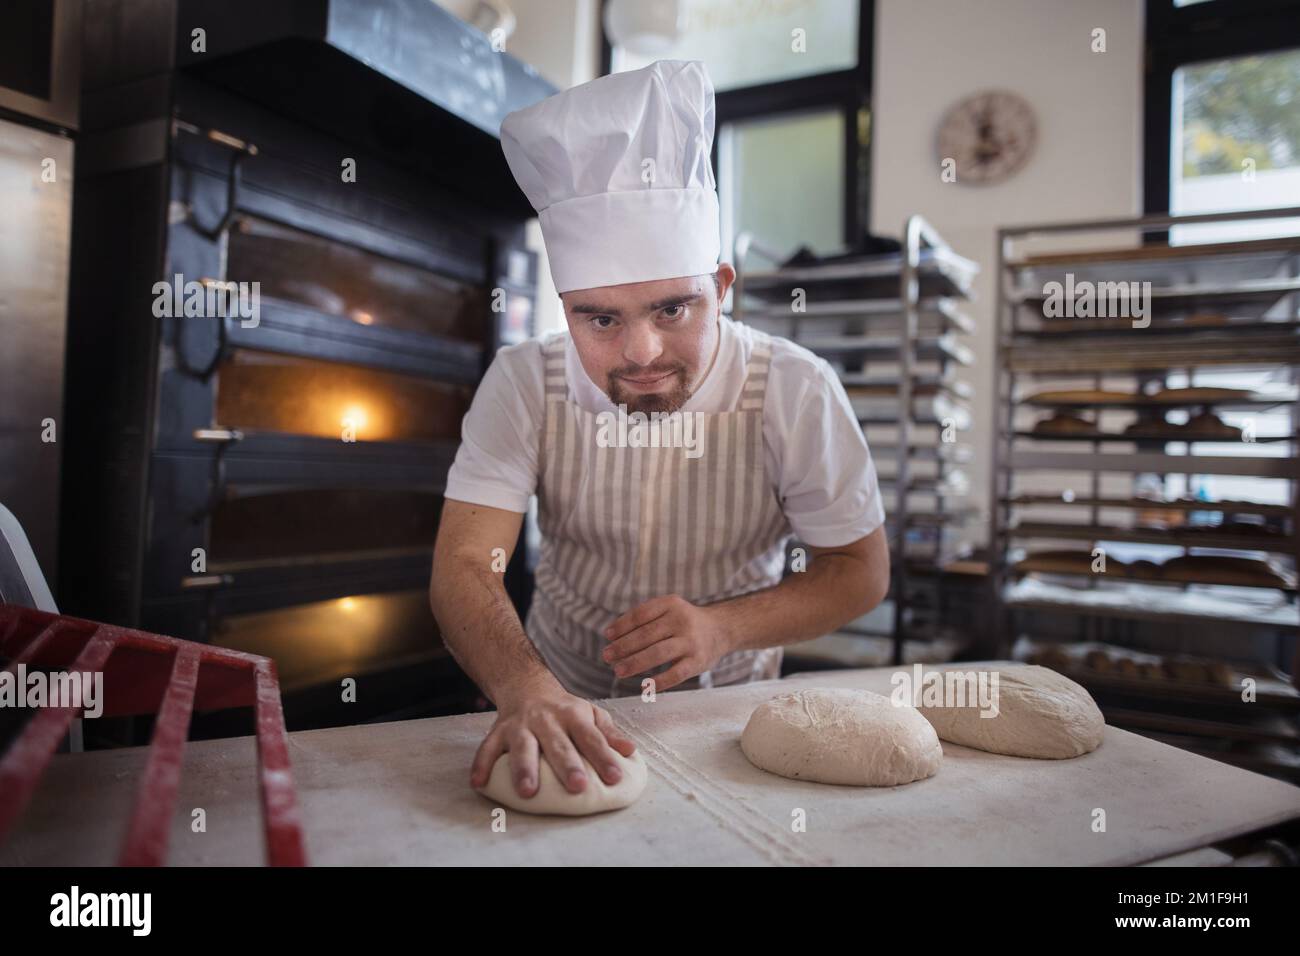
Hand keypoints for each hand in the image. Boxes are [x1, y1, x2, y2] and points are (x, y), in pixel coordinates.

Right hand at [469, 676, 635, 798]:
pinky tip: (479, 783)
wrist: (527, 686)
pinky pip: (487, 748)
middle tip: (578, 786)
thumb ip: (608, 733)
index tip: (615, 777)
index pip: (591, 738)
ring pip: (522, 747)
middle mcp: (547, 719)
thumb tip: (629, 750)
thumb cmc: (565, 710)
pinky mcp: (498, 731)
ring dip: (525, 768)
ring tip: (528, 792)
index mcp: (573, 715)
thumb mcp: (590, 714)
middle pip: (558, 744)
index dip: (603, 757)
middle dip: (567, 765)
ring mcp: (520, 724)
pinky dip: (482, 764)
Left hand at [601, 594, 733, 691]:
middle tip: (606, 656)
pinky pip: (675, 674)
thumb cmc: (685, 622)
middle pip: (646, 635)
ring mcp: (691, 642)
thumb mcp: (669, 610)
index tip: (608, 636)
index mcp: (671, 604)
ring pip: (658, 653)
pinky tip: (644, 687)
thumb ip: (646, 620)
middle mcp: (681, 621)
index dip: (622, 625)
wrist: (721, 629)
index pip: (641, 614)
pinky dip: (658, 682)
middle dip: (623, 646)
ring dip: (634, 663)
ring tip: (618, 671)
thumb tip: (613, 638)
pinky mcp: (698, 662)